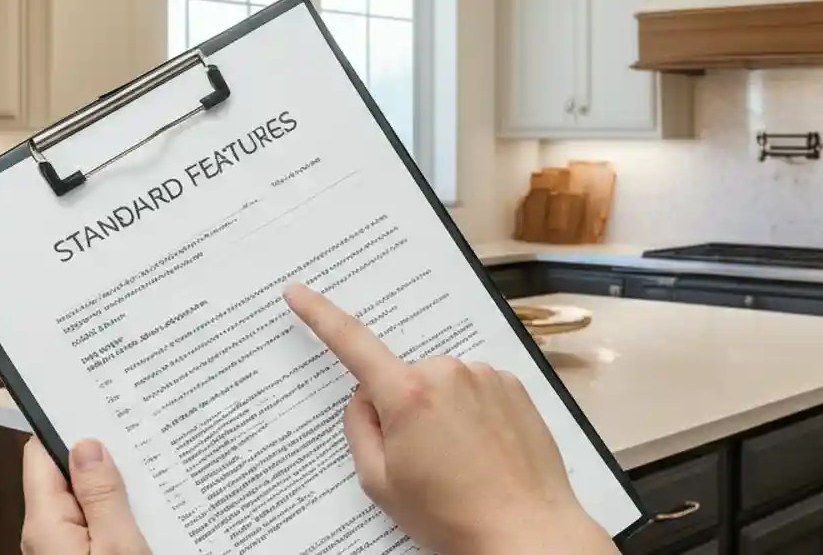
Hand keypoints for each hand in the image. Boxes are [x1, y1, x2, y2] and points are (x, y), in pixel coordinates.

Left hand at [21, 437, 150, 554]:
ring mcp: (58, 546)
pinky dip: (112, 509)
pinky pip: (90, 521)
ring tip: (147, 467)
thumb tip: (86, 446)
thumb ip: (102, 496)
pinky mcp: (75, 554)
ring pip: (80, 499)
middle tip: (137, 438)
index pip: (40, 455)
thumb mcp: (118, 545)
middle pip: (62, 476)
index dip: (68, 429)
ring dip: (109, 485)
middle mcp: (43, 532)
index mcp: (45, 522)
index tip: (102, 411)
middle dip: (97, 456)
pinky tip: (141, 505)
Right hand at [283, 284, 617, 554]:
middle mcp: (446, 373)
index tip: (296, 292)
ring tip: (461, 463)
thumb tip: (365, 398)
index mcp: (407, 395)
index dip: (319, 315)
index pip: (351, 343)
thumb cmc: (453, 516)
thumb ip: (360, 429)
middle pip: (403, 379)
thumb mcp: (381, 483)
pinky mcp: (514, 385)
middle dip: (403, 410)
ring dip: (442, 413)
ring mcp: (484, 376)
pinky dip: (473, 415)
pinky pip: (475, 390)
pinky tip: (484, 451)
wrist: (526, 532)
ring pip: (441, 386)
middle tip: (422, 461)